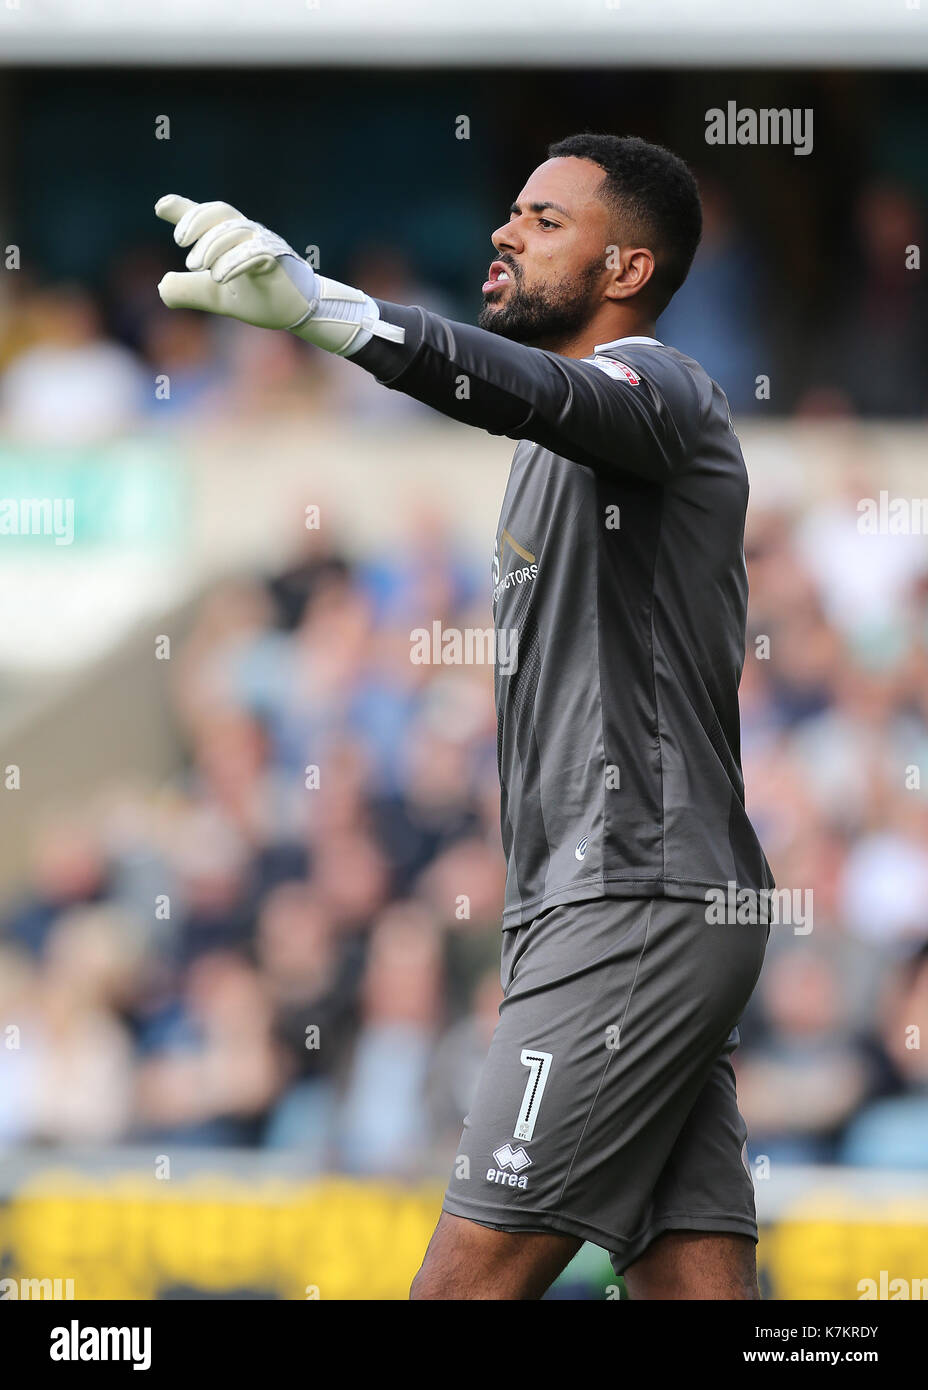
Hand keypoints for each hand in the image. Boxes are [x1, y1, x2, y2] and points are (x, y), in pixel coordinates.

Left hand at [155, 194, 318, 331]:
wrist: (296, 313)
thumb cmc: (260, 297)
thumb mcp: (215, 296)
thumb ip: (189, 290)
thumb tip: (161, 287)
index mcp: (232, 238)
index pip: (207, 216)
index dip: (184, 210)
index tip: (160, 207)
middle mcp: (248, 234)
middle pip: (220, 213)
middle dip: (196, 222)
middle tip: (180, 243)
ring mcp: (265, 244)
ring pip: (235, 231)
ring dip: (212, 245)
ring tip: (197, 267)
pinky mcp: (279, 260)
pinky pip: (255, 252)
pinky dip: (233, 261)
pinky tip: (217, 276)